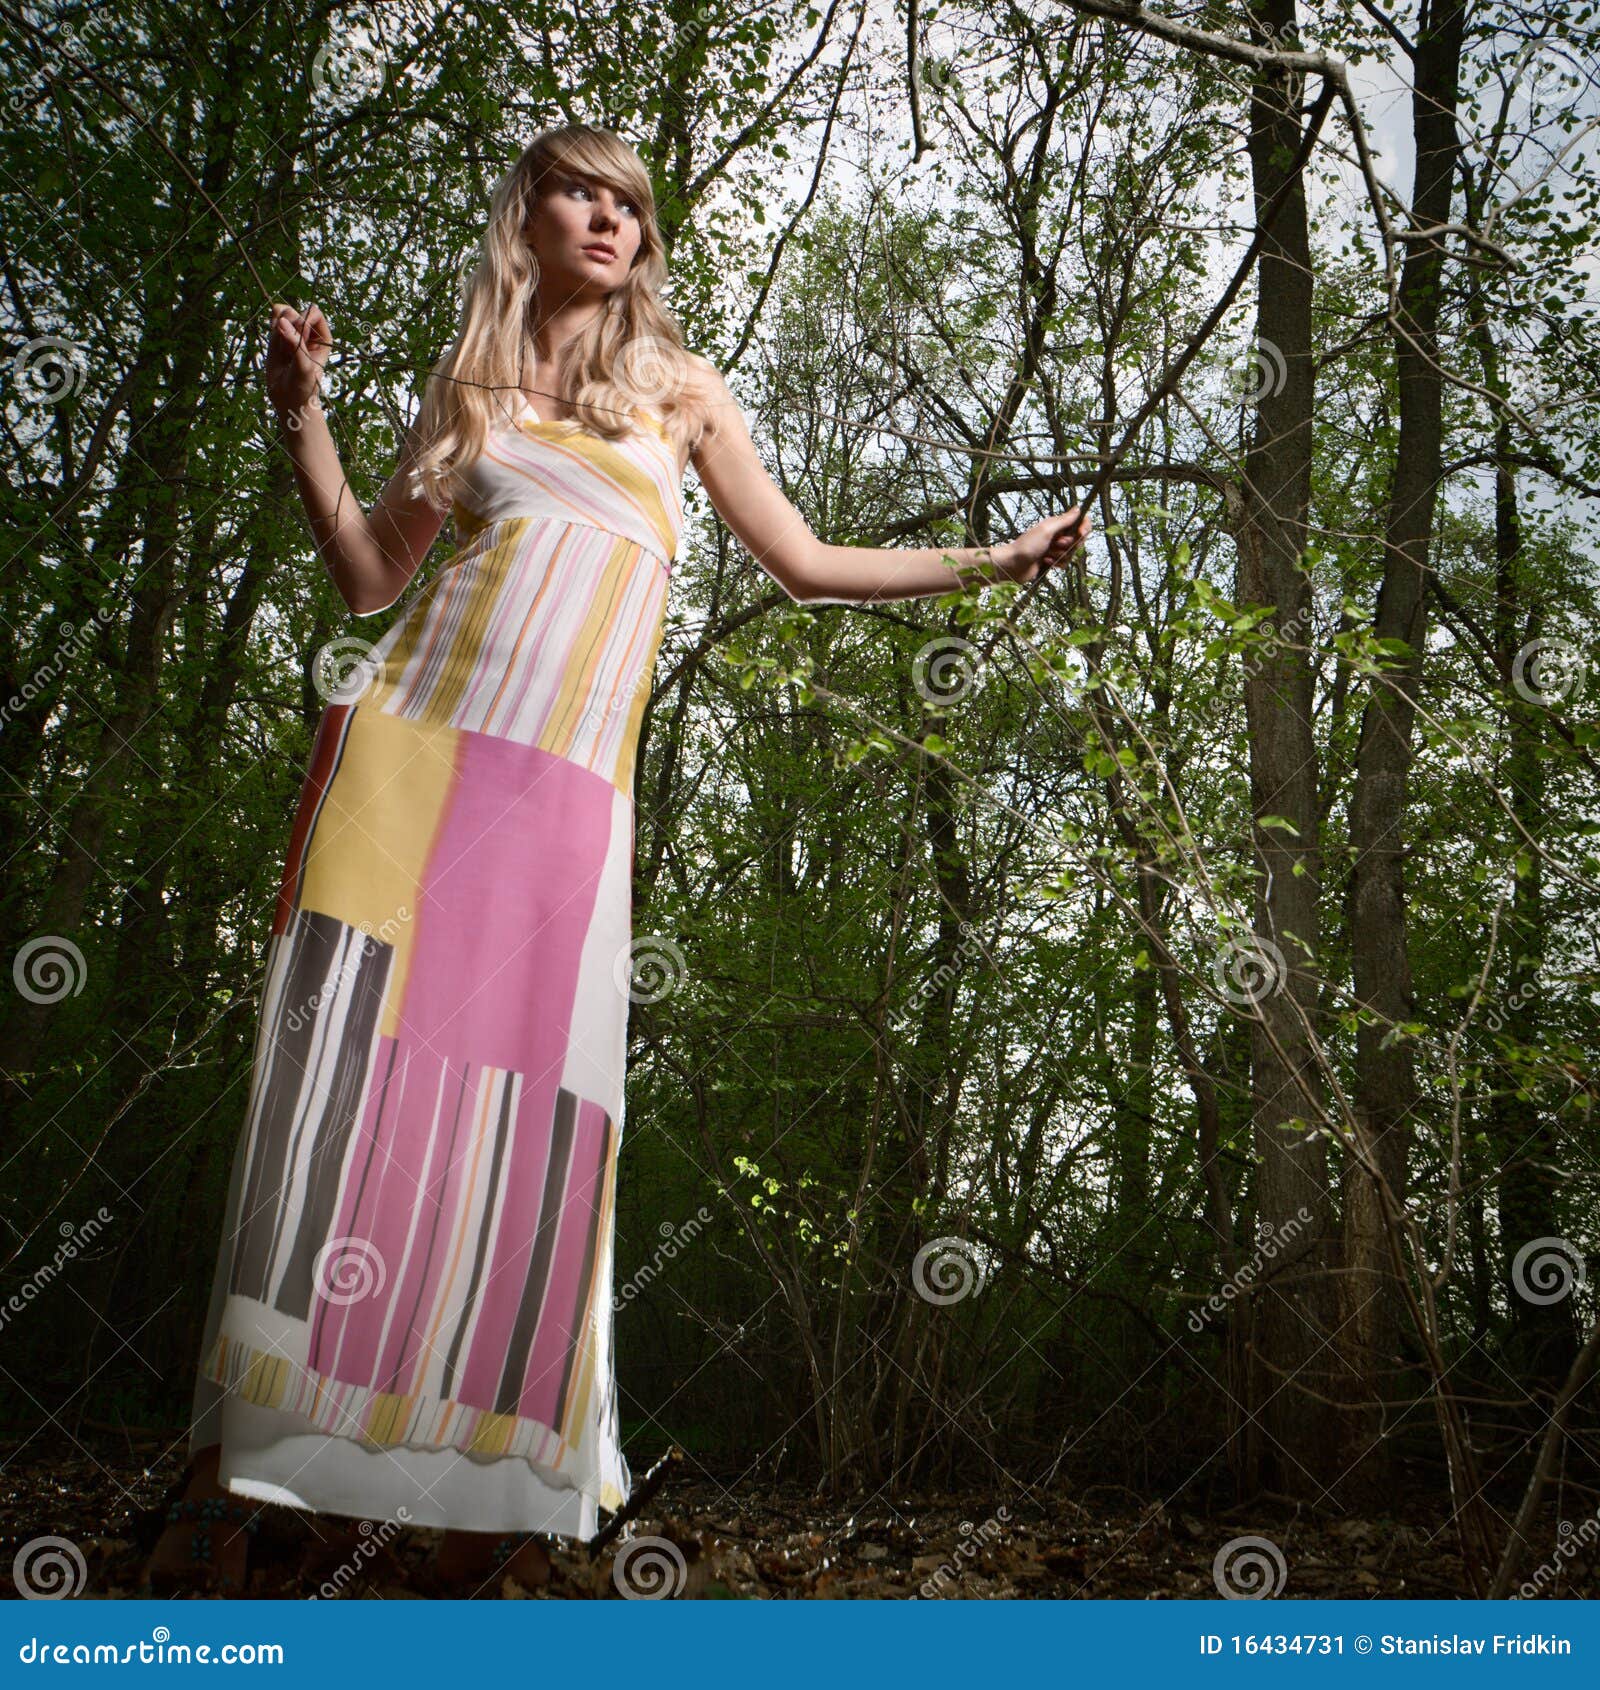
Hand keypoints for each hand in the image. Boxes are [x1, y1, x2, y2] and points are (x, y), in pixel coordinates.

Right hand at [265, 302, 332, 417]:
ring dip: (280, 327)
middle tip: (289, 348)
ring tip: (282, 347)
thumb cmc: (303, 385)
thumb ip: (295, 343)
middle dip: (291, 326)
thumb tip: (282, 321)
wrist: (289, 398)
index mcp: (323, 338)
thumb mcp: (303, 365)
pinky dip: (272, 323)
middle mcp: (309, 332)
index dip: (306, 320)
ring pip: (284, 312)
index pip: (315, 313)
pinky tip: (274, 339)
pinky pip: (274, 318)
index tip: (300, 337)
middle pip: (298, 311)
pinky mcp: (278, 335)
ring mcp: (292, 332)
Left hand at [998, 508, 1091, 583]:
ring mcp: (1055, 548)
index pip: (1080, 522)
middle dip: (1070, 545)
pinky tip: (1045, 562)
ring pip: (1071, 553)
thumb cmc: (1026, 546)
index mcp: (1057, 524)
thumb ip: (1064, 520)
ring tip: (1047, 555)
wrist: (1013, 566)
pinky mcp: (1052, 560)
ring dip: (1061, 556)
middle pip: (1078, 539)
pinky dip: (1056, 563)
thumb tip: (1078, 509)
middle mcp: (1057, 534)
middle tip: (1057, 544)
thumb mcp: (1046, 530)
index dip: (1084, 528)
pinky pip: (1065, 563)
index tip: (1081, 533)